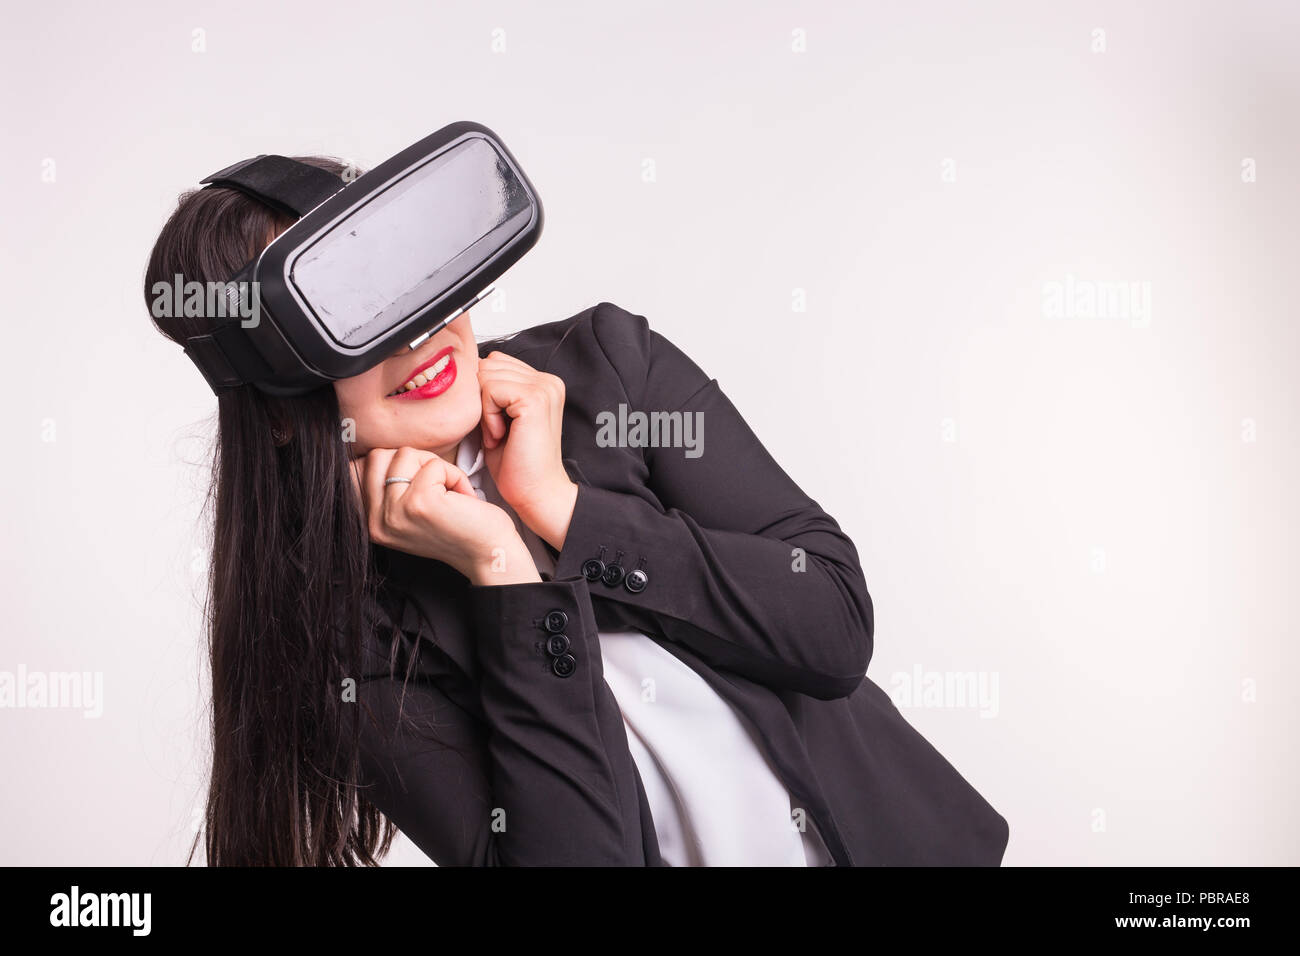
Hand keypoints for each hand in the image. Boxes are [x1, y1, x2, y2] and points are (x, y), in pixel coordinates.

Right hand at [352, 446, 539, 584]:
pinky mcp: (420, 503)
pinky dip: (455, 475)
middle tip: (438, 482)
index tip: (426, 487)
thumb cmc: (457, 528)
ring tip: (450, 492)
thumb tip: (383, 451)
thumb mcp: (411, 512)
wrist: (489, 554)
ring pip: (405, 454)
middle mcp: (377, 522)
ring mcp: (396, 512)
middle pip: (379, 456)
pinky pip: (434, 465)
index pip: (367, 466)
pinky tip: (462, 498)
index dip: (402, 466)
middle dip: (414, 460)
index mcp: (372, 523)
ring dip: (437, 467)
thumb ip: (392, 489)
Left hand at [477, 351, 577, 549]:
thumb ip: (491, 391)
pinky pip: (490, 390)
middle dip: (483, 400)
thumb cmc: (517, 464)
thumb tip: (468, 372)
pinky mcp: (534, 399)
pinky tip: (500, 436)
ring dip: (485, 410)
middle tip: (498, 432)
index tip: (498, 425)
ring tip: (500, 436)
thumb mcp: (500, 419)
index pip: (494, 362)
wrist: (535, 494)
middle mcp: (547, 380)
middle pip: (488, 366)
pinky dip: (488, 417)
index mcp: (542, 382)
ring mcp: (543, 387)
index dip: (484, 393)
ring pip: (486, 376)